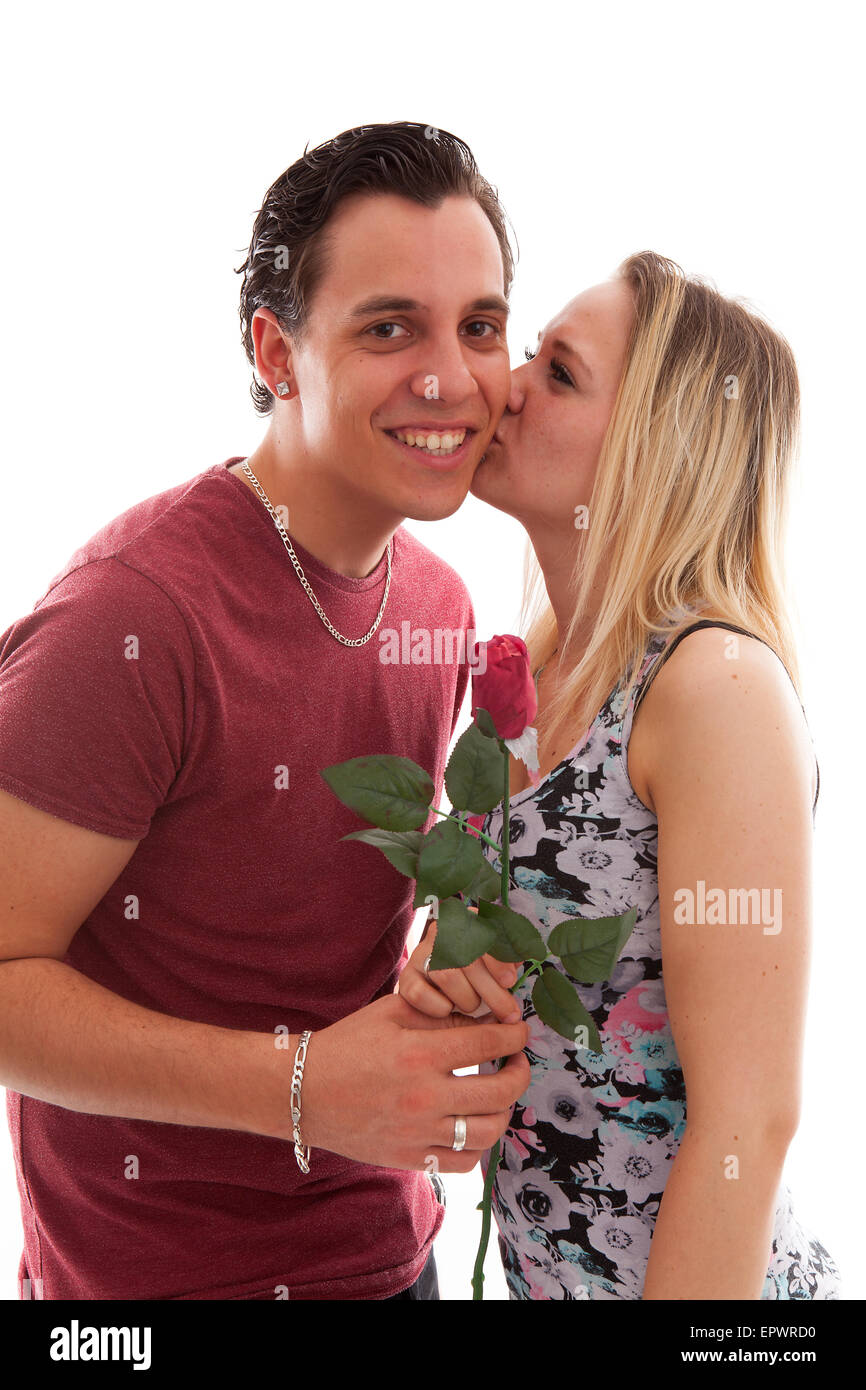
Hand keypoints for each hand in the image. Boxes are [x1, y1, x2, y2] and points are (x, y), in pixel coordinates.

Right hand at [299, 992, 530, 1172]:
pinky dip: (478, 1145)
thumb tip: (485, 1014)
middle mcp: (423, 1097)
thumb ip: (439, 1013)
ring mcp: (418, 1133)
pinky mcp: (409, 1158)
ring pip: (488, 1131)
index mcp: (419, 1054)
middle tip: (516, 1060)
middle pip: (499, 1091)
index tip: (519, 1031)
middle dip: (519, 1072)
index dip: (513, 1035)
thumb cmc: (347, 1044)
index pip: (488, 1044)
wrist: (303, 1092)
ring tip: (499, 1093)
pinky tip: (474, 1123)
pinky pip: (463, 1162)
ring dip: (504, 1110)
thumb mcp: (390, 1013)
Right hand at [399, 916, 521, 1021]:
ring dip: (467, 998)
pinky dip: (439, 1006)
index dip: (497, 959)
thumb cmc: (478, 971)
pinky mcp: (406, 978)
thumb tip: (519, 964)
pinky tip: (449, 1010)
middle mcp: (441, 933)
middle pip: (467, 959)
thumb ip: (508, 958)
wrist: (439, 979)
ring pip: (445, 975)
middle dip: (492, 991)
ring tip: (475, 1006)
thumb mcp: (498, 959)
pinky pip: (419, 993)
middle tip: (509, 1015)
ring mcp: (420, 955)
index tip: (510, 981)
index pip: (483, 934)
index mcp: (468, 921)